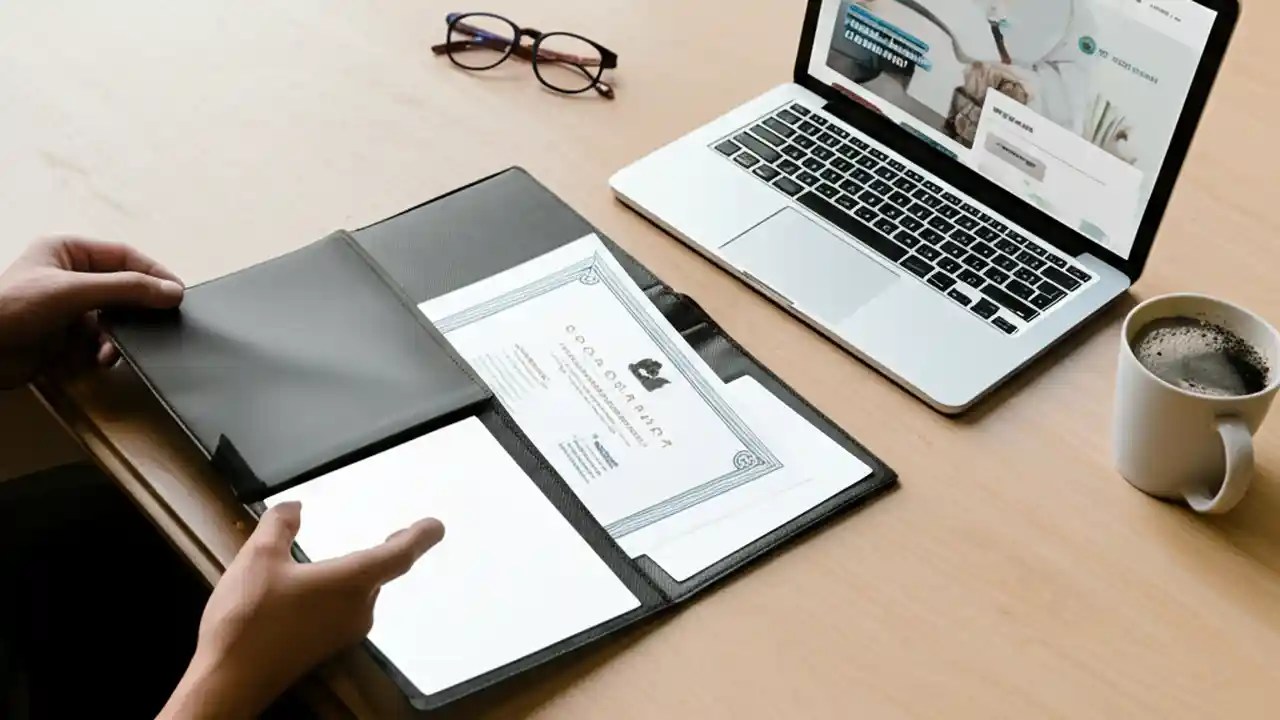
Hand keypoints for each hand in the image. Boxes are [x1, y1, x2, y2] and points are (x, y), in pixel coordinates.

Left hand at [0, 237, 184, 387]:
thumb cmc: (13, 308)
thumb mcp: (74, 292)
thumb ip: (126, 289)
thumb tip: (174, 292)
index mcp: (67, 251)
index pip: (124, 256)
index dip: (153, 273)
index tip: (178, 293)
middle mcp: (70, 276)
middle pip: (122, 287)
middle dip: (138, 308)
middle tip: (162, 322)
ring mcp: (68, 307)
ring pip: (115, 317)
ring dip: (121, 334)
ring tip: (119, 345)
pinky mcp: (65, 336)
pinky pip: (101, 339)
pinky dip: (107, 349)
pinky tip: (102, 357)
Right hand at [159, 502, 444, 718]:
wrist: (228, 682)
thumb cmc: (248, 619)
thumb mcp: (258, 558)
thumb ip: (279, 526)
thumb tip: (294, 508)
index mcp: (351, 583)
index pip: (399, 555)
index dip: (420, 537)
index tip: (435, 526)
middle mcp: (358, 609)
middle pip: (381, 574)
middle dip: (389, 551)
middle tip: (399, 533)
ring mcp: (344, 632)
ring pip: (361, 593)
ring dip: (359, 574)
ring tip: (349, 555)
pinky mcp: (327, 647)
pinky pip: (344, 610)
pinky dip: (340, 592)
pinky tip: (317, 588)